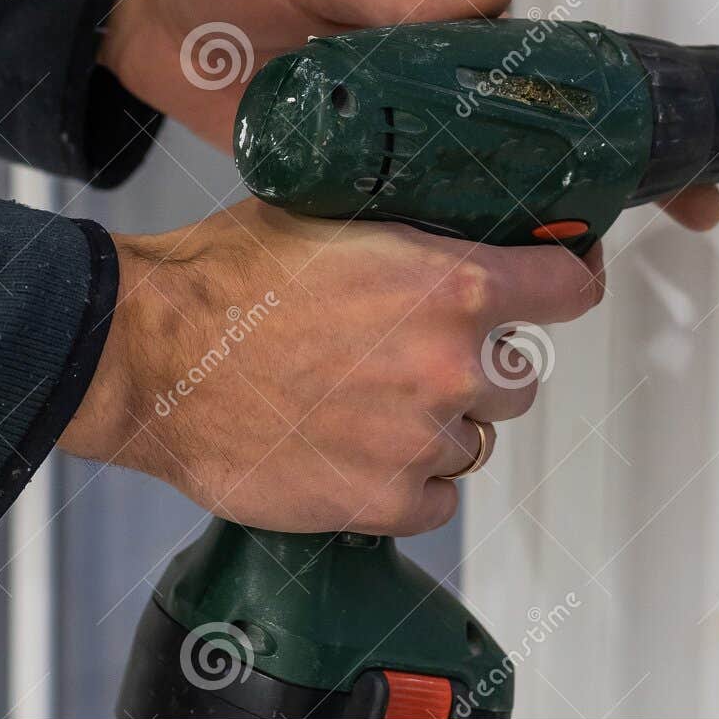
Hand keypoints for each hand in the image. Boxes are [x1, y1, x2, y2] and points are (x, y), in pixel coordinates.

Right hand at [60, 200, 603, 534]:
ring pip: (475, 440)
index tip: (567, 284)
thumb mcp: (336, 216)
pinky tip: (359, 449)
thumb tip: (462, 234)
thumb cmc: (225, 282)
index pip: (568, 289)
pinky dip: (410, 482)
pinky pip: (438, 498)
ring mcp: (421, 441)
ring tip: (368, 403)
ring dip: (439, 426)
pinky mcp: (385, 502)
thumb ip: (417, 236)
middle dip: (480, 366)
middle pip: (521, 378)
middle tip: (417, 356)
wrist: (149, 356)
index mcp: (455, 287)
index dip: (569, 282)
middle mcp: (452, 367)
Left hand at [101, 0, 718, 229]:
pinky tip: (484, 296)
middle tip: (662, 232)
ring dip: (537, 247)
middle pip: (540, 160)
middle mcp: (430, 106)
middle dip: (607, 200)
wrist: (145, 14)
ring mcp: (392, 154)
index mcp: (441, 43)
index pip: (555, 86)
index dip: (623, 127)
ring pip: (485, 210)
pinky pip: (411, 235)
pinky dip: (453, 266)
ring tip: (580, 282)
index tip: (679, 171)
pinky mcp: (346, 192)